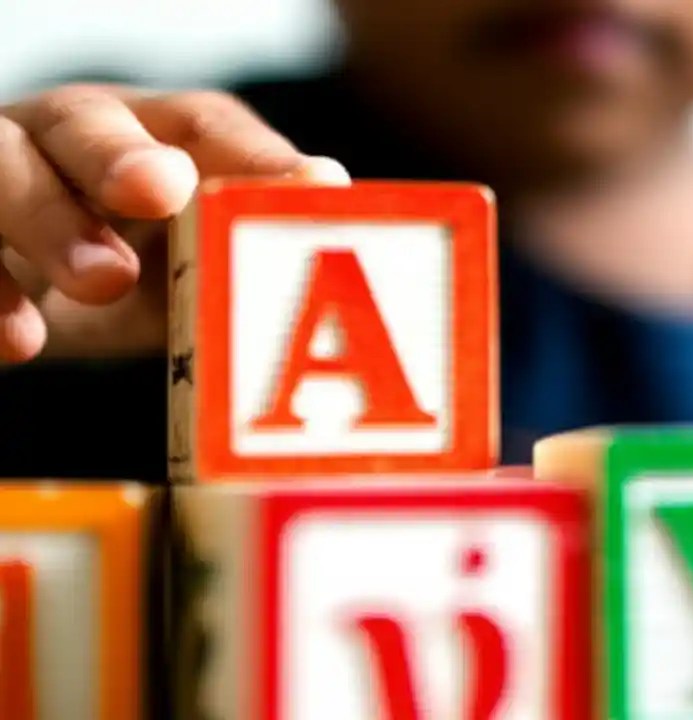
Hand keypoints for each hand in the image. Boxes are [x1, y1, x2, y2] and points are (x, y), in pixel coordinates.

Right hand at [0, 84, 349, 361]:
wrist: (16, 289)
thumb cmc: (125, 261)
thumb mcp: (186, 263)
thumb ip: (237, 256)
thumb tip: (326, 261)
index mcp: (149, 135)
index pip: (206, 128)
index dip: (258, 156)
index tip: (316, 183)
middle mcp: (68, 137)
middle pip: (85, 123)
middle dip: (122, 155)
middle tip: (160, 191)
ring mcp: (3, 170)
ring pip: (5, 168)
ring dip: (49, 220)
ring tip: (104, 280)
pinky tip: (20, 343)